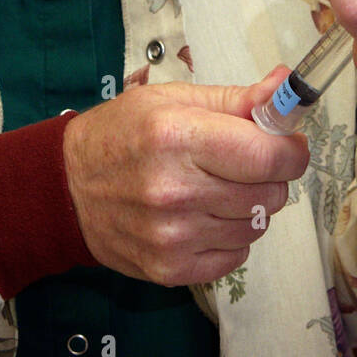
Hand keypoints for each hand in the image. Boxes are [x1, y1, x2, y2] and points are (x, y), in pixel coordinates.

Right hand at [63, 69, 308, 285]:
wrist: (66, 187)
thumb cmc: (123, 134)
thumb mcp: (174, 100)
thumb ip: (237, 99)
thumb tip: (286, 87)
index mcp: (177, 137)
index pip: (267, 157)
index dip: (291, 151)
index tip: (288, 145)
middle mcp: (175, 190)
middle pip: (269, 194)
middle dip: (271, 177)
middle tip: (246, 165)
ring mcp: (172, 236)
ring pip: (256, 227)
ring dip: (250, 208)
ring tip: (218, 190)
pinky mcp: (169, 269)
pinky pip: (235, 257)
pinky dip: (230, 238)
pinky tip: (205, 218)